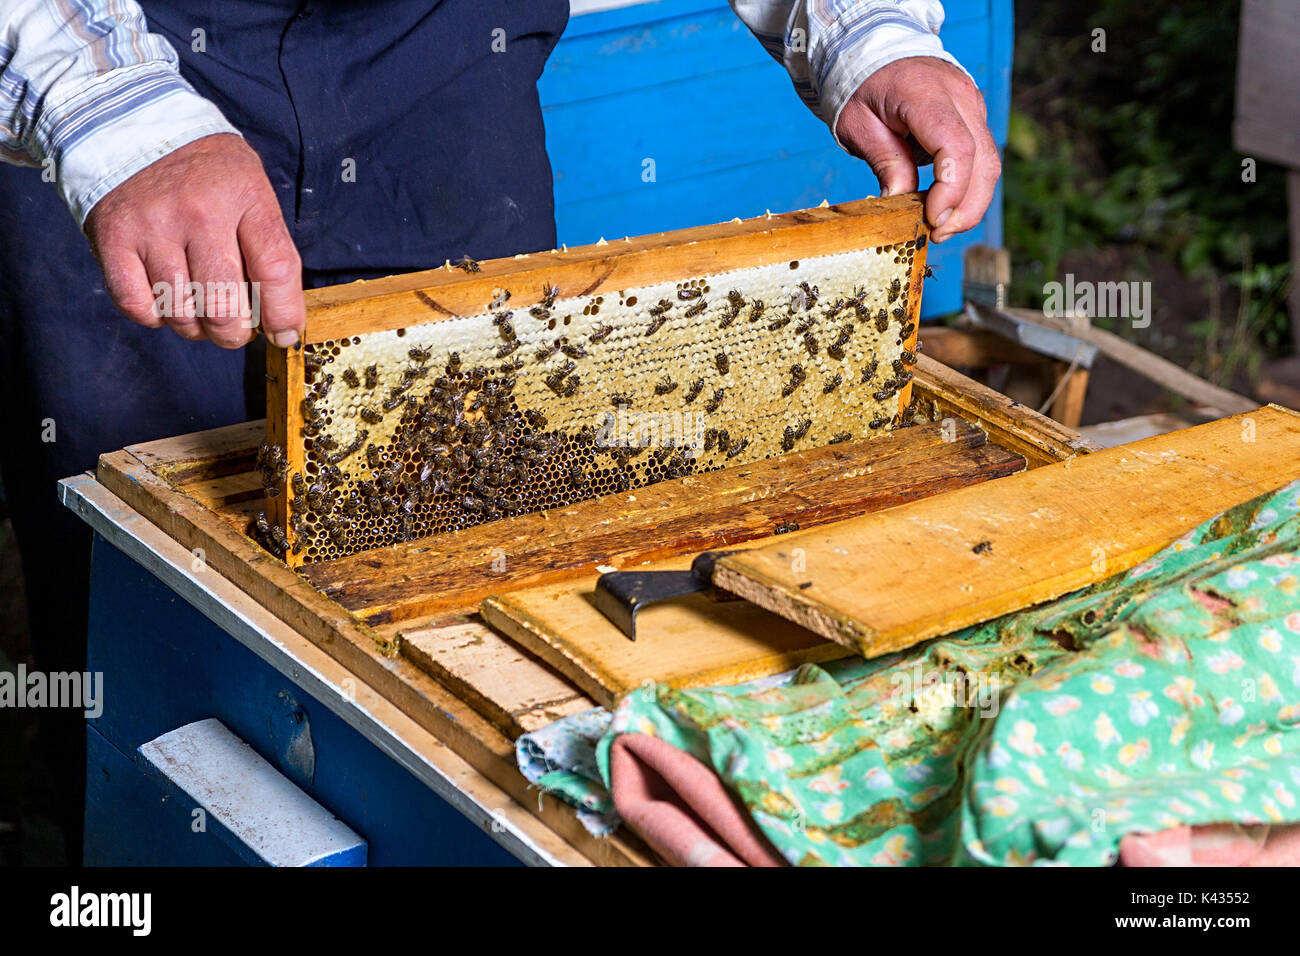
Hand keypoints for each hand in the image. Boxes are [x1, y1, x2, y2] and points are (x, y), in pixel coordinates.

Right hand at [86, 133, 303, 347]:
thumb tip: (281, 321)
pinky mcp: (113, 238)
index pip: (275, 270)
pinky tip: (166, 300)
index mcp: (245, 197)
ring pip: (180, 312)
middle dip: (234, 333)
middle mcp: (199, 212)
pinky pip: (137, 305)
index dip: (283, 315)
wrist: (135, 126)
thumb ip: (270, 250)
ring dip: (195, 328)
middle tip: (234, 328)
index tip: (283, 334)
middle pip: (223, 304)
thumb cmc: (208, 173)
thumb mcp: (252, 191)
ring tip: (200, 312)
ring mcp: (152, 226)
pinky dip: (155, 317)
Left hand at [835, 56, 1001, 242]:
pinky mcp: (973, 117)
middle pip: (983, 161)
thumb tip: (900, 202)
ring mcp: (972, 105)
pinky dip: (968, 187)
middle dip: (966, 207)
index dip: (950, 190)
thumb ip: (884, 161)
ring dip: (971, 203)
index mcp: (926, 94)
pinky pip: (981, 157)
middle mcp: (960, 98)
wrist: (877, 53)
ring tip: (942, 228)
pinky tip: (946, 207)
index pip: (956, 147)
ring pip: (989, 163)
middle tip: (938, 234)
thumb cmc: (863, 88)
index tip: (933, 219)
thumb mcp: (858, 125)